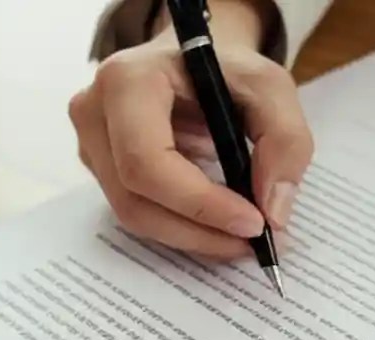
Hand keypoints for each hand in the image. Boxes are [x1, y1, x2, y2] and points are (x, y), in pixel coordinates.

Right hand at [67, 0, 313, 258]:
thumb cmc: (226, 67)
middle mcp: (94, 113)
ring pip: (134, 216)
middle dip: (199, 231)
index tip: (253, 223)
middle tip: (253, 244)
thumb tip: (272, 213)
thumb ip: (284, 141)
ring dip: (192, 236)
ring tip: (241, 238)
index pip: (147, 161)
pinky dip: (182, 227)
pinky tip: (217, 225)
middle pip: (135, 200)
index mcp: (127, 81)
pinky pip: (138, 212)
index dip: (198, 203)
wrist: (191, 60)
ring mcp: (90, 144)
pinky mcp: (100, 169)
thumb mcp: (270, 86)